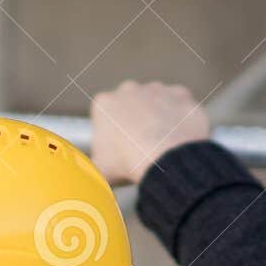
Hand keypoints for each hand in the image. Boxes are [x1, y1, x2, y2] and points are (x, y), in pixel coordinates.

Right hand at [89, 80, 210, 185]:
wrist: (166, 158)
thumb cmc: (127, 164)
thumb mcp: (98, 170)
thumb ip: (89, 167)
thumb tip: (85, 176)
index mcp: (104, 103)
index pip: (105, 116)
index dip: (111, 135)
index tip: (119, 151)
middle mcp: (128, 89)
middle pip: (130, 105)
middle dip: (134, 121)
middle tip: (140, 148)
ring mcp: (156, 89)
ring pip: (156, 103)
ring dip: (158, 118)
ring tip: (162, 145)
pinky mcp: (180, 94)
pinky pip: (179, 106)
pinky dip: (180, 118)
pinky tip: (179, 137)